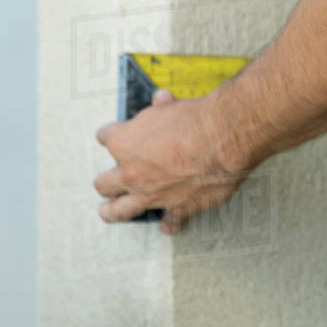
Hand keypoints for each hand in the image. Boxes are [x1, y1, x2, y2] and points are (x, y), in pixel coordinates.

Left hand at [94, 89, 249, 234]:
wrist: (222, 140)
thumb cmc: (195, 120)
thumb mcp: (171, 107)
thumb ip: (161, 109)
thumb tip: (161, 100)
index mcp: (123, 143)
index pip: (104, 138)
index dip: (112, 136)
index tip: (116, 136)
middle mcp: (130, 173)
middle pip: (103, 183)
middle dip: (105, 181)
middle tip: (108, 181)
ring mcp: (151, 194)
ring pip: (119, 210)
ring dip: (112, 211)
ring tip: (107, 212)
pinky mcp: (176, 207)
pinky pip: (168, 220)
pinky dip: (168, 223)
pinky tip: (166, 227)